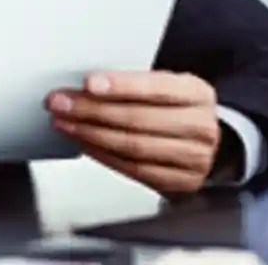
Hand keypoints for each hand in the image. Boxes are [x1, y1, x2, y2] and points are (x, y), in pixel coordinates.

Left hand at [46, 71, 221, 194]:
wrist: (205, 146)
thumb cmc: (177, 111)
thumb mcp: (168, 87)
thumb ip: (136, 85)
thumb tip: (88, 85)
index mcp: (197, 93)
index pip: (157, 88)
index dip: (121, 86)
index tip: (89, 83)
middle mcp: (200, 126)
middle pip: (138, 119)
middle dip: (92, 110)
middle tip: (61, 103)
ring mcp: (193, 158)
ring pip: (133, 146)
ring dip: (91, 134)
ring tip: (65, 123)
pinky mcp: (179, 183)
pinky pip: (134, 170)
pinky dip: (104, 155)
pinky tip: (85, 143)